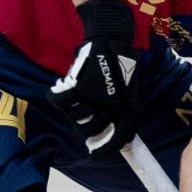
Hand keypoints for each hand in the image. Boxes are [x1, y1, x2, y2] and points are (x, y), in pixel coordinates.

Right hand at [47, 0, 139, 157]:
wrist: (111, 36)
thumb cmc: (122, 65)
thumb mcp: (131, 92)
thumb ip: (125, 114)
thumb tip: (120, 137)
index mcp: (128, 108)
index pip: (117, 138)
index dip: (104, 150)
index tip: (94, 155)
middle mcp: (112, 105)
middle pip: (91, 131)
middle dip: (87, 129)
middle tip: (84, 118)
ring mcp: (95, 96)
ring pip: (76, 118)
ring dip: (74, 111)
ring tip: (78, 100)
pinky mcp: (79, 84)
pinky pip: (62, 101)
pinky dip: (60, 97)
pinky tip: (64, 91)